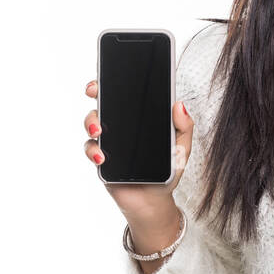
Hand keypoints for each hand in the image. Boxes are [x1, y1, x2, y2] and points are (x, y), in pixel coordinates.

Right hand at [83, 79, 193, 228]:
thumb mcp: (182, 148)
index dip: (117, 80)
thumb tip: (180, 104)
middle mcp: (121, 125)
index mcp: (140, 117)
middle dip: (95, 90)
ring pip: (92, 122)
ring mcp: (109, 141)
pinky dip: (92, 150)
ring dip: (91, 122)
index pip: (126, 93)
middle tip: (93, 90)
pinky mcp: (100, 158)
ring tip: (99, 131)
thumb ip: (184, 126)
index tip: (111, 73)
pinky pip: (90, 149)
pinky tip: (101, 157)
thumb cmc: (167, 171)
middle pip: (104, 101)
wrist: (154, 201)